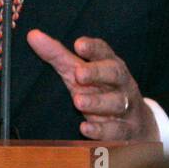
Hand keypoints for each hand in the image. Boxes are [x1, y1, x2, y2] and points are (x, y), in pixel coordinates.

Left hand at [27, 30, 159, 142]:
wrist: (136, 126)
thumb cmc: (101, 92)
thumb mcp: (79, 74)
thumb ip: (58, 56)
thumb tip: (32, 35)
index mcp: (110, 65)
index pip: (104, 52)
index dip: (93, 48)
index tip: (78, 44)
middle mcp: (122, 84)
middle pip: (115, 73)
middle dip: (98, 73)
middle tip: (79, 74)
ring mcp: (126, 108)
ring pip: (117, 102)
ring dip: (98, 102)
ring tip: (78, 101)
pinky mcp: (125, 131)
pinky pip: (116, 131)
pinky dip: (101, 130)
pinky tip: (85, 128)